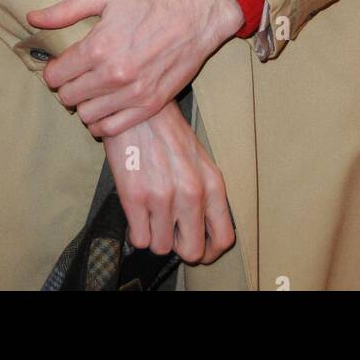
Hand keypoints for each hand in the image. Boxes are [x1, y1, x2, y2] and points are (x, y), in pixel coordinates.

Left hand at [26, 0, 243, 135]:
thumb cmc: (149, 3)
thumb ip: (66, 10)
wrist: (193, 18)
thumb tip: (32, 18)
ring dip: (84, 104)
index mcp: (98, 47)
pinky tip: (106, 106)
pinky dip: (102, 122)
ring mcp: (132, 94)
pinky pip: (111, 128)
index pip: (55, 75)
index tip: (62, 65)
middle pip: (68, 97)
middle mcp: (112, 74)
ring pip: (86, 116)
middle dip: (67, 86)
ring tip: (92, 90)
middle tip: (77, 76)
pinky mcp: (149, 106)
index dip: (53, 70)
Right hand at [102, 97, 235, 264]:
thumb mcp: (198, 159)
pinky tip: (136, 212)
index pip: (223, 238)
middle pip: (192, 251)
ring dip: (154, 235)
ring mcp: (163, 197)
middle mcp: (192, 193)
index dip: (209, 250)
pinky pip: (140, 239)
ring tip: (150, 213)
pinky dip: (137, 231)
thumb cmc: (166, 131)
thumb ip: (204, 193)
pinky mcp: (135, 197)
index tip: (197, 246)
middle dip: (179, 244)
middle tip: (169, 229)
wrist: (137, 108)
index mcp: (212, 184)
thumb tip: (199, 228)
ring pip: (162, 247)